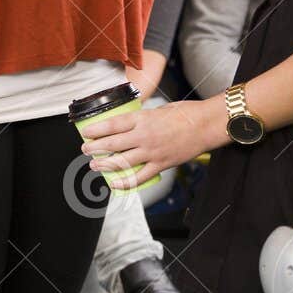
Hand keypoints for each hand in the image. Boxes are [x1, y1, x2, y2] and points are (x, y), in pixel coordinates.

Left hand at [78, 99, 222, 187]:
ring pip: (122, 162)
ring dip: (105, 165)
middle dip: (94, 148)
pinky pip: (139, 177)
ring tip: (94, 165)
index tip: (85, 133)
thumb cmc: (185, 114)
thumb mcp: (158, 109)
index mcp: (142, 119)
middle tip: (85, 150)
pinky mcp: (161, 165)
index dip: (95, 130)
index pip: (111, 125)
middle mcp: (144, 136)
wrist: (207, 125)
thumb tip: (128, 125)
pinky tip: (114, 183)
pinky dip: (125, 182)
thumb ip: (142, 119)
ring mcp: (152, 152)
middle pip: (112, 144)